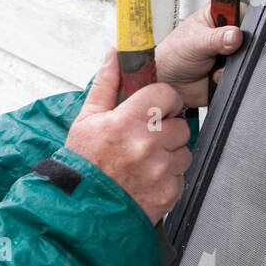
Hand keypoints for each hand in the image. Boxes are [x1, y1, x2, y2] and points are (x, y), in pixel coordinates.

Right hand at [65, 49, 192, 224]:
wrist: (81, 210)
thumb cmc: (82, 166)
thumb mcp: (86, 120)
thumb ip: (106, 85)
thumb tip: (114, 55)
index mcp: (125, 122)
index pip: (166, 95)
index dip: (163, 101)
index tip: (156, 109)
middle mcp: (146, 145)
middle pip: (180, 124)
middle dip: (166, 130)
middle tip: (145, 141)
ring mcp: (160, 170)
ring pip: (184, 151)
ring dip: (170, 155)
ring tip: (145, 163)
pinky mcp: (169, 192)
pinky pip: (181, 176)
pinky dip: (168, 178)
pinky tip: (147, 180)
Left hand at [155, 8, 242, 107]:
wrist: (169, 83)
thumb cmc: (173, 55)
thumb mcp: (193, 42)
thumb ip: (215, 38)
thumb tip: (234, 35)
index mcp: (218, 15)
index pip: (241, 10)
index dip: (243, 21)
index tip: (236, 32)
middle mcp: (227, 32)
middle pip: (249, 34)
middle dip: (239, 46)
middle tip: (223, 51)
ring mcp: (231, 52)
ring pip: (247, 55)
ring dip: (233, 63)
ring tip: (214, 64)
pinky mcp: (232, 69)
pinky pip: (241, 72)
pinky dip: (230, 76)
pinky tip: (215, 75)